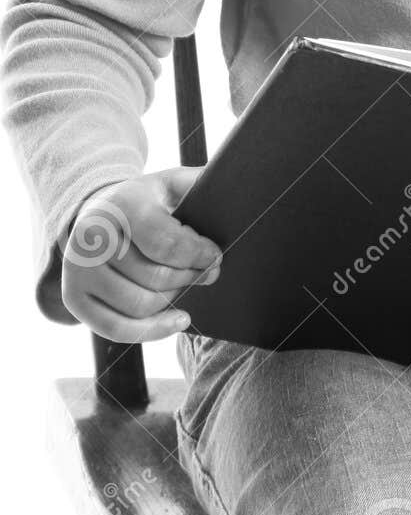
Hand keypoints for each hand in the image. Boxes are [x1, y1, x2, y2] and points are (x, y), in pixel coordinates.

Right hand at [60, 166, 222, 341]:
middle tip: (207, 271)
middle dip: (190, 277)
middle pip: (155, 278)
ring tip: (188, 285)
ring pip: (140, 305)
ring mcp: (78, 270)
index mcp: (120, 204)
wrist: (97, 213)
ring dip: (174, 300)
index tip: (215, 256)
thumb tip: (234, 184)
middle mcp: (92, 238)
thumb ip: (201, 184)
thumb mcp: (170, 183)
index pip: (165, 243)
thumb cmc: (145, 201)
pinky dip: (153, 331)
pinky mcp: (74, 298)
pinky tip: (179, 319)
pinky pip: (116, 329)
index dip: (198, 254)